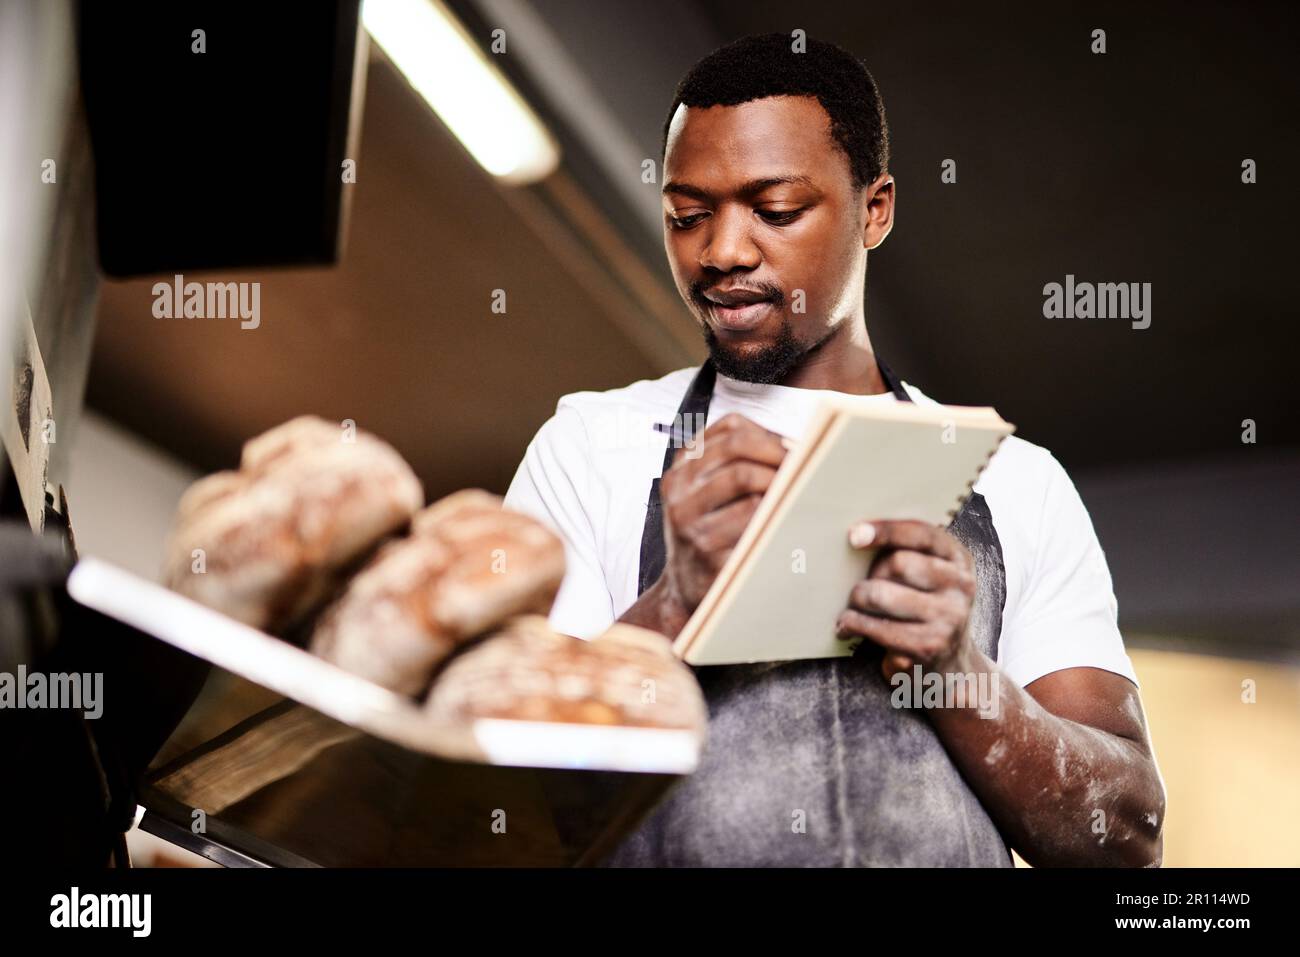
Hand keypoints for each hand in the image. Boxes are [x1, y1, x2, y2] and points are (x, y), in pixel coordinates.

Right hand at [657, 413, 788, 617]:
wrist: (686, 586)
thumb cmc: (708, 532)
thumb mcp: (706, 492)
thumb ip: (735, 463)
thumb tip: (793, 444)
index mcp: (682, 467)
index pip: (729, 428)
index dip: (768, 434)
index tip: (793, 449)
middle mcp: (678, 489)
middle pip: (737, 448)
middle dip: (776, 454)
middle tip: (801, 468)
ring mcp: (687, 521)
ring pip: (745, 479)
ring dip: (778, 482)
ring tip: (795, 494)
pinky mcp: (705, 550)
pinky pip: (751, 520)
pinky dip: (774, 515)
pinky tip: (783, 521)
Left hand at [835, 519, 976, 680]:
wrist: (954, 668)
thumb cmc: (927, 611)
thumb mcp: (931, 577)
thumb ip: (907, 553)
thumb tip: (857, 536)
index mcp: (958, 558)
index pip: (921, 533)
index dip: (886, 530)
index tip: (854, 535)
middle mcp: (960, 585)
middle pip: (896, 563)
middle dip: (869, 574)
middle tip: (859, 589)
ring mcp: (949, 617)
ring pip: (880, 594)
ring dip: (856, 600)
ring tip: (851, 608)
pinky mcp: (930, 646)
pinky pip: (876, 627)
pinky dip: (852, 624)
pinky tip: (846, 626)